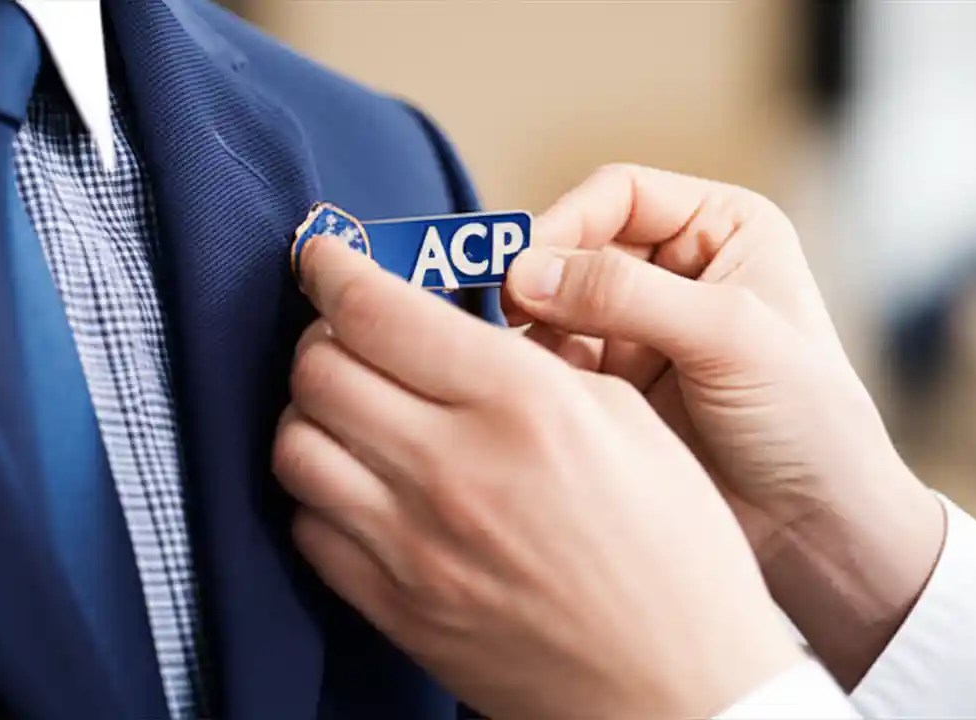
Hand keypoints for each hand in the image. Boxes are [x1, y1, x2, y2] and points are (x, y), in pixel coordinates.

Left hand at [273, 235, 801, 718]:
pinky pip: (310, 528)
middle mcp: (455, 470)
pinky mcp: (397, 609)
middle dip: (324, 334)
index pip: (378, 310)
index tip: (324, 256)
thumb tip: (455, 333)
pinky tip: (366, 487)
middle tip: (352, 333)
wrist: (680, 689)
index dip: (334, 267)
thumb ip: (533, 366)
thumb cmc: (678, 555)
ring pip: (294, 444)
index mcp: (526, 406)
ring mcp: (415, 547)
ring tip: (356, 410)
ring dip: (314, 413)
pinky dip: (323, 493)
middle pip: (318, 369)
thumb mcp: (629, 423)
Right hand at [504, 164, 945, 687]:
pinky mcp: (621, 387)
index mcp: (722, 229)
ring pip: (558, 306)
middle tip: (503, 318)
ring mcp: (645, 330)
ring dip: (535, 332)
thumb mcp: (726, 338)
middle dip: (540, 279)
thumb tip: (525, 271)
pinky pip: (559, 362)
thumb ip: (625, 294)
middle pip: (578, 247)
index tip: (521, 268)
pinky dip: (542, 374)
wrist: (816, 528)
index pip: (619, 194)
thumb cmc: (806, 420)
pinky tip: (541, 398)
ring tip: (528, 366)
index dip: (565, 222)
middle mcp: (679, 270)